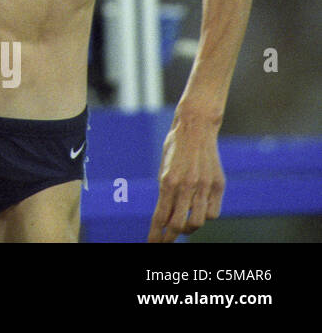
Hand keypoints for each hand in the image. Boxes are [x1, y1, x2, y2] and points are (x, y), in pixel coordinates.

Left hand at [148, 113, 225, 241]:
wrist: (195, 127)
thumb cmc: (175, 147)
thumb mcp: (164, 168)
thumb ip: (166, 191)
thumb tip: (165, 216)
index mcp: (167, 182)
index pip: (160, 217)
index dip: (156, 234)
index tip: (152, 243)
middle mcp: (186, 186)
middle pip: (179, 225)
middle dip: (170, 237)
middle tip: (166, 241)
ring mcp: (204, 186)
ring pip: (198, 222)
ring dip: (189, 228)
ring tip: (184, 226)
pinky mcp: (218, 185)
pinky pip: (213, 212)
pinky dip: (206, 217)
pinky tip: (200, 213)